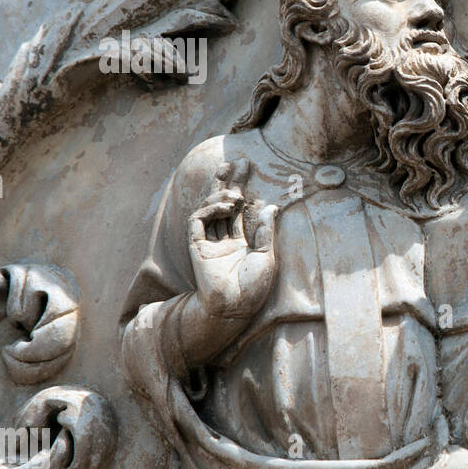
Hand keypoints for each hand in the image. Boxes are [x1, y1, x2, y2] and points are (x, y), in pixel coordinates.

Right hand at [188, 160, 278, 319]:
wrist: (234, 306)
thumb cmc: (253, 288)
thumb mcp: (267, 256)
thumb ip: (265, 231)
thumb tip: (270, 206)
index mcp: (242, 245)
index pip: (242, 211)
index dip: (244, 189)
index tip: (249, 169)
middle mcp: (224, 242)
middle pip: (224, 205)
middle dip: (228, 182)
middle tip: (236, 162)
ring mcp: (209, 243)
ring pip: (210, 210)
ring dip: (221, 195)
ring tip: (235, 193)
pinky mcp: (197, 246)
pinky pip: (198, 220)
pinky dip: (210, 208)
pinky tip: (226, 205)